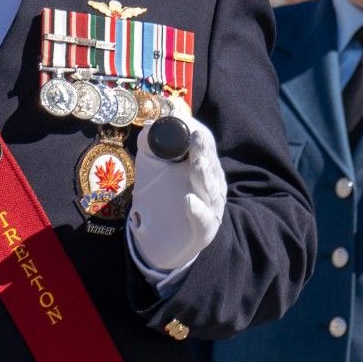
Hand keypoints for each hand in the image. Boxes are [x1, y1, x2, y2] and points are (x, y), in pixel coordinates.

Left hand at [128, 96, 225, 274]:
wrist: (162, 242)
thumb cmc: (164, 200)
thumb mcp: (155, 171)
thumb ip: (152, 148)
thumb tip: (151, 124)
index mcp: (204, 166)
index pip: (204, 145)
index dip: (194, 131)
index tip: (180, 118)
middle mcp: (212, 184)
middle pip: (209, 164)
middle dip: (202, 150)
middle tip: (195, 136)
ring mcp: (211, 207)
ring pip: (210, 189)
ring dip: (202, 175)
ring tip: (195, 164)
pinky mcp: (204, 229)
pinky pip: (203, 219)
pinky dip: (197, 210)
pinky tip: (189, 201)